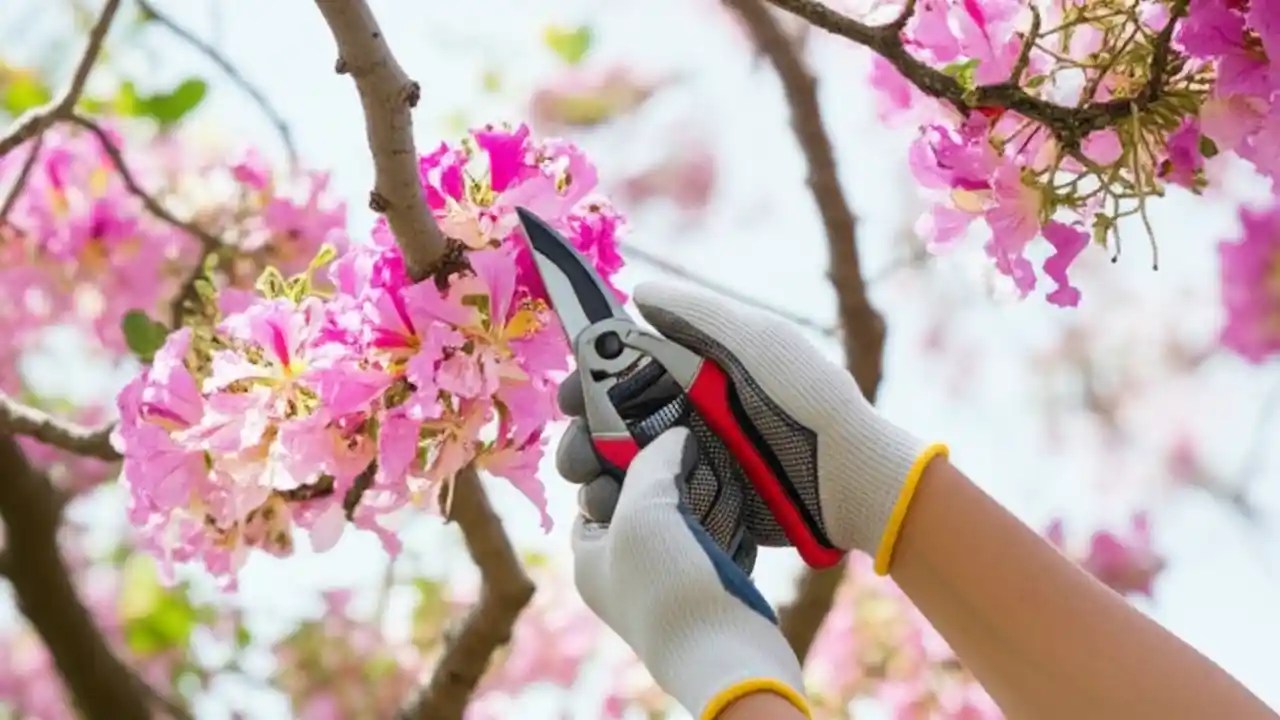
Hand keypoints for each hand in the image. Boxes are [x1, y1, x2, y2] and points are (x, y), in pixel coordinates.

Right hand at [564, 281, 947, 573]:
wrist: (851, 478)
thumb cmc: (808, 399)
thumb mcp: (757, 340)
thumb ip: (697, 314)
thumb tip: (635, 293)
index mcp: (692, 371)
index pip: (618, 373)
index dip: (584, 383)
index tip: (567, 398)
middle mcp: (684, 415)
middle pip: (607, 426)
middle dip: (581, 440)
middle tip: (580, 459)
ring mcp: (690, 464)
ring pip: (619, 471)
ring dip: (596, 481)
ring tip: (598, 493)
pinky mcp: (700, 506)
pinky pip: (649, 508)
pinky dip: (626, 512)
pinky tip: (621, 518)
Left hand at [569, 427, 808, 719]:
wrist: (730, 658)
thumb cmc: (669, 586)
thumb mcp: (643, 509)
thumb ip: (651, 461)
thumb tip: (674, 435)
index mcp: (589, 554)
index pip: (590, 488)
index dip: (610, 456)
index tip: (640, 426)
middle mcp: (623, 568)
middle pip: (639, 497)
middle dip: (666, 469)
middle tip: (688, 441)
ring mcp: (668, 580)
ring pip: (683, 514)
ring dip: (702, 491)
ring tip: (720, 467)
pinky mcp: (710, 586)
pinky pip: (716, 536)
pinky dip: (728, 518)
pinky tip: (741, 505)